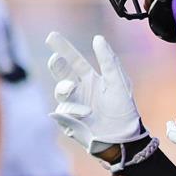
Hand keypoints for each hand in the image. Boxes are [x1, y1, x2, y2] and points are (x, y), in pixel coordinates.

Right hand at [46, 33, 150, 164]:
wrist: (124, 138)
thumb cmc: (124, 110)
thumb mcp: (118, 82)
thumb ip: (108, 60)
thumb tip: (98, 38)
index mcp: (91, 80)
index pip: (75, 61)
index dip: (64, 48)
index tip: (51, 36)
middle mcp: (80, 91)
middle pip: (62, 73)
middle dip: (57, 65)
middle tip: (56, 59)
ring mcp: (73, 106)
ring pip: (60, 91)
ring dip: (65, 88)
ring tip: (73, 89)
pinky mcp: (69, 122)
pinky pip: (64, 112)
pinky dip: (73, 110)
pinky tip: (85, 114)